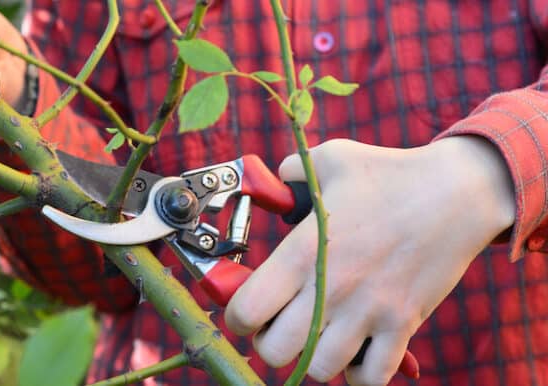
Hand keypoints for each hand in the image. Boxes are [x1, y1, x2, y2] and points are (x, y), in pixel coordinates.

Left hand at [225, 137, 514, 384]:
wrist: (457, 191)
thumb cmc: (390, 174)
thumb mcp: (331, 159)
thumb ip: (292, 172)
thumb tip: (273, 181)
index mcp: (303, 252)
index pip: (246, 309)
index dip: (238, 315)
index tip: (248, 307)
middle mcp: (330, 288)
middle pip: (275, 350)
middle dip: (269, 342)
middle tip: (280, 325)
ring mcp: (369, 311)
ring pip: (320, 368)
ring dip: (313, 358)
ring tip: (318, 336)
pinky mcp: (403, 324)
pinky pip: (373, 376)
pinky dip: (359, 373)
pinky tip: (355, 351)